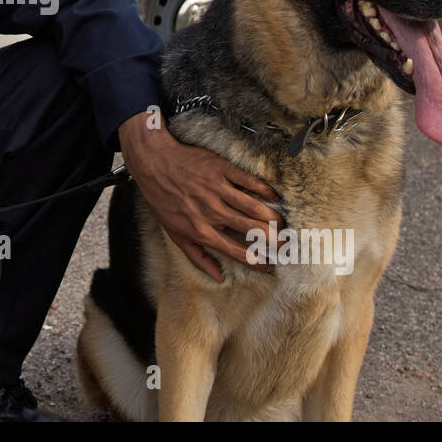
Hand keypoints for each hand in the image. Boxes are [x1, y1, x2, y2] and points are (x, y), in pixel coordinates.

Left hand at [118, 111, 281, 281]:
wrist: (154, 164)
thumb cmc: (164, 200)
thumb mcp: (175, 234)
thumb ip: (198, 257)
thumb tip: (218, 277)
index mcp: (202, 231)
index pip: (237, 252)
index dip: (258, 261)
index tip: (270, 265)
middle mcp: (212, 212)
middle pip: (253, 230)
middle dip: (274, 240)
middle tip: (286, 245)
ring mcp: (218, 190)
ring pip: (255, 207)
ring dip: (274, 218)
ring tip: (283, 224)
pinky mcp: (222, 170)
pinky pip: (250, 181)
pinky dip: (265, 190)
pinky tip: (274, 196)